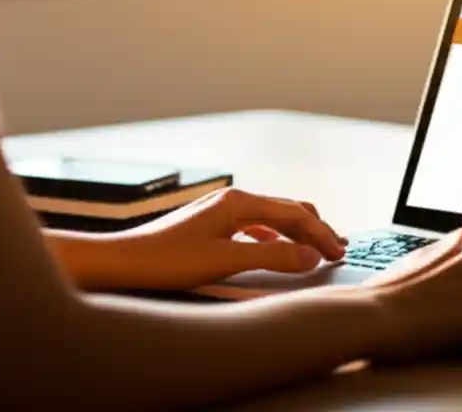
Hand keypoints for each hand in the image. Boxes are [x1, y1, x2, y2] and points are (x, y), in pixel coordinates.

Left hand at [91, 188, 347, 290]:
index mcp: (240, 203)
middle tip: (336, 250)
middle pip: (287, 209)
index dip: (322, 235)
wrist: (121, 261)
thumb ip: (273, 258)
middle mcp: (232, 200)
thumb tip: (310, 257)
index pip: (296, 214)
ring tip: (313, 249)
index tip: (339, 255)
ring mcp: (220, 211)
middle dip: (315, 228)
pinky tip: (274, 249)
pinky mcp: (209, 224)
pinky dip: (274, 237)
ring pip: (271, 218)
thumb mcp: (226, 261)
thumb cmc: (167, 261)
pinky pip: (253, 226)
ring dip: (295, 234)